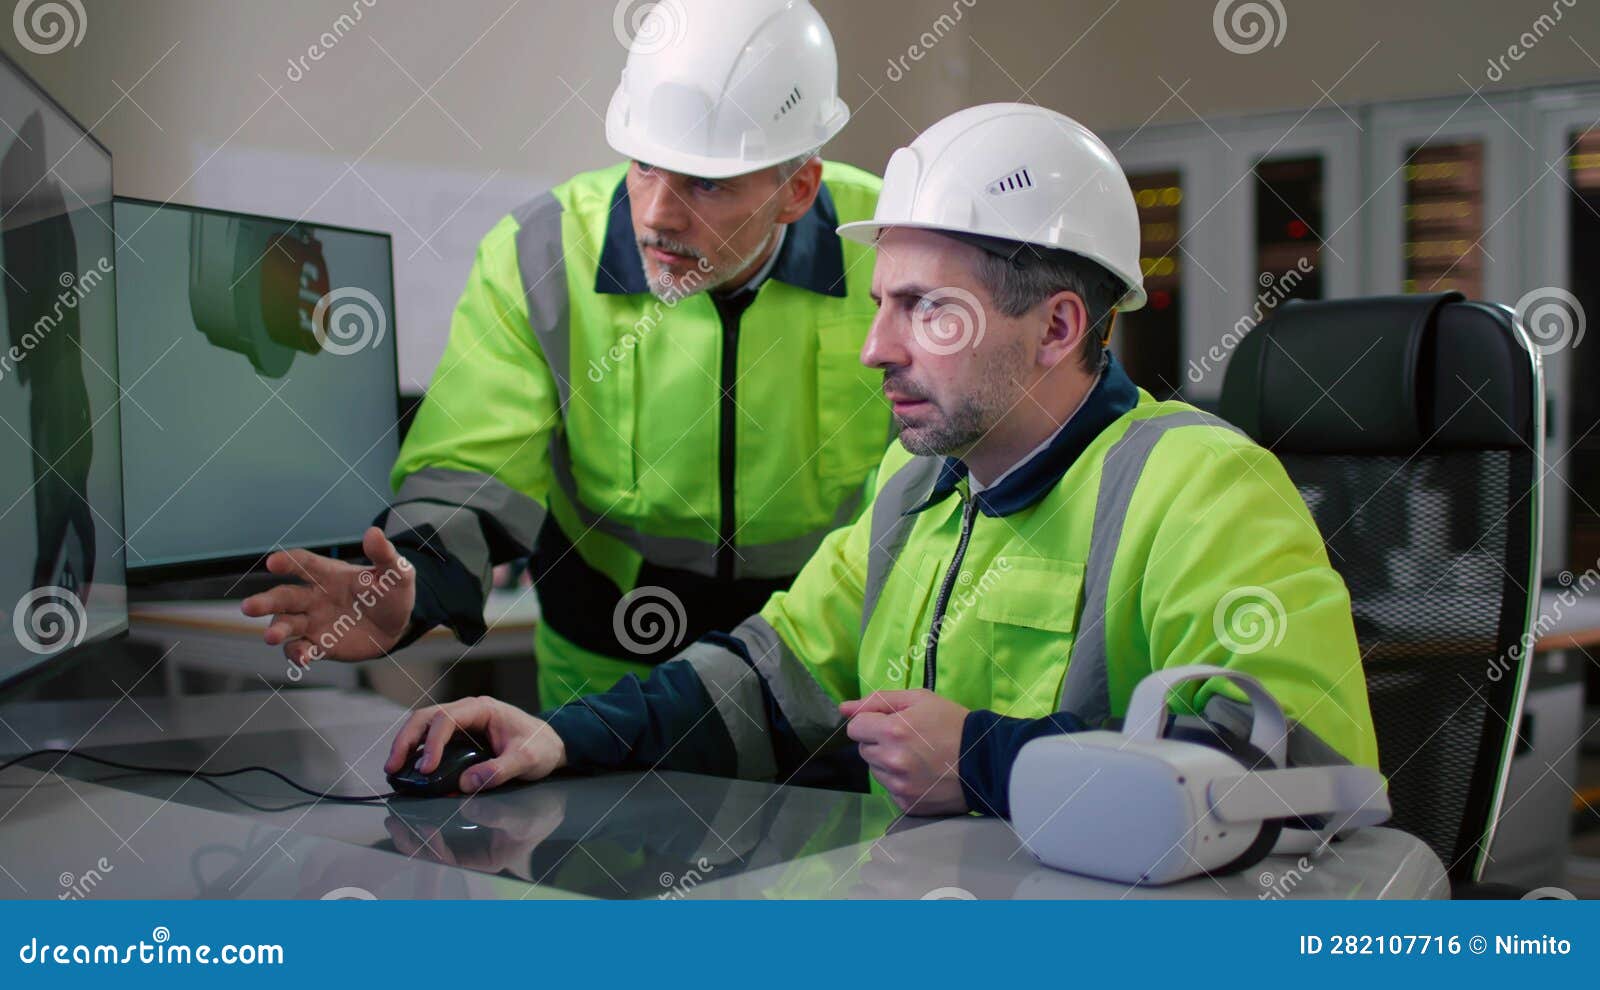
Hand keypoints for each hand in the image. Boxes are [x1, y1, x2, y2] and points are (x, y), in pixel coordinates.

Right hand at [240, 527, 415, 667]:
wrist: (397, 626)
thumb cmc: (391, 593)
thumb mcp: (396, 573)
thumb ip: (384, 555)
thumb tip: (374, 532)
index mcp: (329, 575)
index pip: (304, 564)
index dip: (288, 562)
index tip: (273, 562)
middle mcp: (314, 597)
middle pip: (284, 596)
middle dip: (266, 601)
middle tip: (249, 607)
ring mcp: (314, 622)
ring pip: (286, 624)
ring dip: (276, 630)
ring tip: (271, 636)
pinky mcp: (319, 645)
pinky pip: (301, 648)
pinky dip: (297, 653)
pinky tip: (302, 658)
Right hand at [384, 696, 566, 793]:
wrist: (550, 745)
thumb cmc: (541, 746)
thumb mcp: (527, 759)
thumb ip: (500, 770)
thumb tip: (466, 784)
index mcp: (483, 709)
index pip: (447, 718)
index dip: (432, 743)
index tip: (426, 769)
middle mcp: (467, 712)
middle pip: (426, 718)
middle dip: (406, 741)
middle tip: (392, 767)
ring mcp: (461, 724)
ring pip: (423, 727)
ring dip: (406, 746)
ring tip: (393, 770)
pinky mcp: (458, 738)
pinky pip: (431, 741)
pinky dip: (416, 753)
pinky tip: (409, 770)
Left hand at [840, 689, 969, 814]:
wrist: (987, 760)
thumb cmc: (953, 724)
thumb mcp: (919, 699)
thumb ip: (878, 700)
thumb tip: (844, 708)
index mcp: (891, 732)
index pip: (855, 728)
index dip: (872, 722)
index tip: (892, 723)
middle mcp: (891, 762)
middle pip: (864, 750)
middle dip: (880, 742)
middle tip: (910, 739)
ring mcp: (899, 786)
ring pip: (875, 771)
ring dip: (888, 763)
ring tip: (918, 757)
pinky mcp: (907, 805)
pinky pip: (890, 790)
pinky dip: (900, 782)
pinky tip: (922, 774)